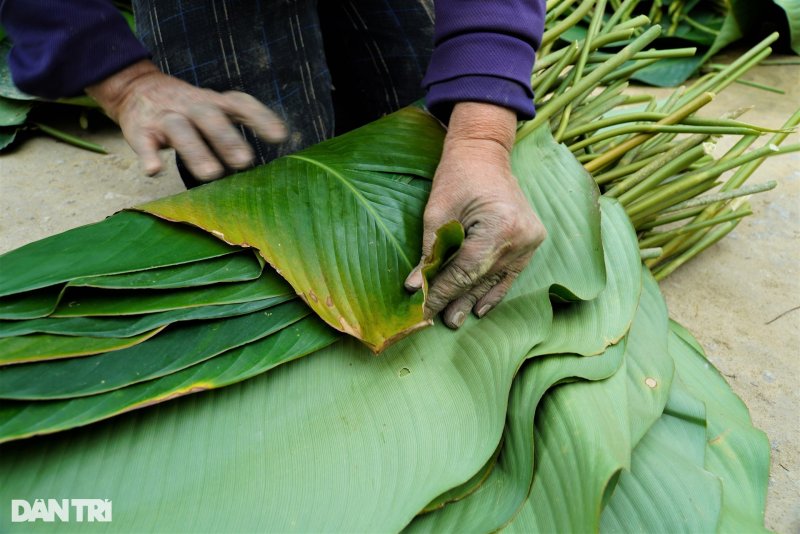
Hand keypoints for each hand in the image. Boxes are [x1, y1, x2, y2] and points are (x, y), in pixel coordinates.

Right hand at [86, 60, 286, 179]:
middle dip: (228, 139)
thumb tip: (280, 137)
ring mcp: (166, 117)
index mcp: (213, 101)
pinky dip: (149, 156)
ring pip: (181, 130)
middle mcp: (192, 106)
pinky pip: (144, 142)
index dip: (260, 117)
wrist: (136, 89)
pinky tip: (154, 171)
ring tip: (212, 174)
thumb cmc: (187, 107)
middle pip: (211, 117)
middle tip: (245, 162)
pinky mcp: (141, 130)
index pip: (240, 103)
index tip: (279, 136)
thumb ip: (240, 120)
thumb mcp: (213, 106)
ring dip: (196, 151)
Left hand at [405, 102, 545, 327]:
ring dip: (473, 299)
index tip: (423, 308)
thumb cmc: (457, 177)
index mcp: (500, 226)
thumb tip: (415, 288)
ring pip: (495, 279)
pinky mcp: (531, 242)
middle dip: (456, 298)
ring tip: (454, 320)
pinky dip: (493, 291)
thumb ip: (429, 253)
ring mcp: (530, 241)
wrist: (485, 155)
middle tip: (436, 321)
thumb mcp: (436, 214)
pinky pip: (509, 274)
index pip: (466, 269)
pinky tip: (479, 308)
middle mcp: (521, 237)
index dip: (443, 291)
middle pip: (481, 277)